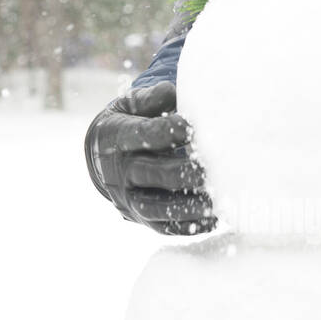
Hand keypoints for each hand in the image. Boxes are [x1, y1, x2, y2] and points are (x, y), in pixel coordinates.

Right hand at [84, 80, 214, 234]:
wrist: (102, 156)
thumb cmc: (128, 123)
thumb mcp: (131, 104)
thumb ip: (150, 98)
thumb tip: (170, 93)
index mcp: (115, 137)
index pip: (142, 135)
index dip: (169, 131)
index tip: (194, 126)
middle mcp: (119, 171)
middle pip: (152, 173)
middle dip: (184, 172)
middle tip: (213, 167)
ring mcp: (128, 198)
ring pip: (156, 207)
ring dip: (188, 206)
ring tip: (218, 199)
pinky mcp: (140, 217)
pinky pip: (164, 226)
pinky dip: (189, 225)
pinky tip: (213, 218)